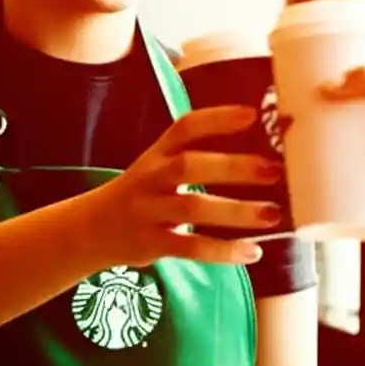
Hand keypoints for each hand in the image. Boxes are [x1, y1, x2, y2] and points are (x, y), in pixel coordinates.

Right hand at [85, 105, 283, 267]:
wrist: (91, 229)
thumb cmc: (143, 192)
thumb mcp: (159, 166)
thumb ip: (198, 156)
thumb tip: (258, 149)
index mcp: (158, 153)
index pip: (185, 128)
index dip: (217, 119)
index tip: (252, 114)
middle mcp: (152, 177)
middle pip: (189, 166)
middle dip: (232, 166)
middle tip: (273, 170)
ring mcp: (149, 211)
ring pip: (192, 207)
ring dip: (235, 211)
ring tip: (273, 214)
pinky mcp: (152, 243)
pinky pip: (189, 247)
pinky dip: (222, 251)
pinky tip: (253, 251)